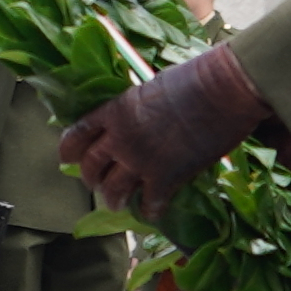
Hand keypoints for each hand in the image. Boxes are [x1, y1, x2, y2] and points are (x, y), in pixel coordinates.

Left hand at [58, 44, 275, 213]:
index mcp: (115, 111)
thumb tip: (138, 119)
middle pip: (91, 167)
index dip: (68, 150)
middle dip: (91, 179)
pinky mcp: (167, 179)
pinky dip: (149, 211)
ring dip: (113, 200)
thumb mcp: (151, 87)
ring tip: (117, 204)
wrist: (223, 90)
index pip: (77, 134)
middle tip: (96, 184)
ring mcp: (141, 161)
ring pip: (113, 191)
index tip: (66, 158)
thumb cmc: (194, 78)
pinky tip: (152, 212)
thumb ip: (137, 108)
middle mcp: (121, 139)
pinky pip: (150, 204)